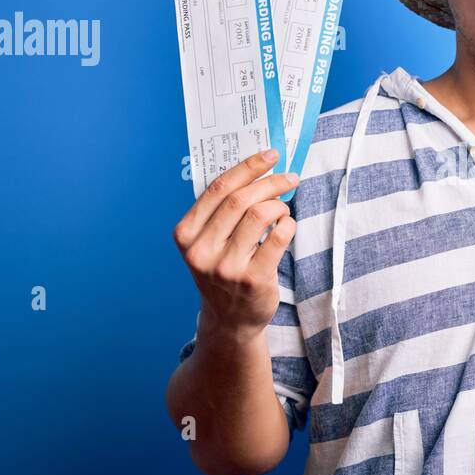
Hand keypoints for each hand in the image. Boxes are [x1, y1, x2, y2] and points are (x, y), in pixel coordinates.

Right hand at [173, 149, 299, 342]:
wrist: (230, 319)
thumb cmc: (223, 270)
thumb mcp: (209, 242)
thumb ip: (222, 210)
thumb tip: (258, 169)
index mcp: (186, 234)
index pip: (218, 188)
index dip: (247, 167)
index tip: (270, 155)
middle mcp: (201, 251)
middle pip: (240, 199)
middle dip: (270, 182)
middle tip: (289, 177)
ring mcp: (226, 267)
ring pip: (260, 216)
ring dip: (279, 205)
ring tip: (284, 209)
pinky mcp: (253, 279)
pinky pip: (278, 238)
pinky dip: (288, 225)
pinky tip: (287, 226)